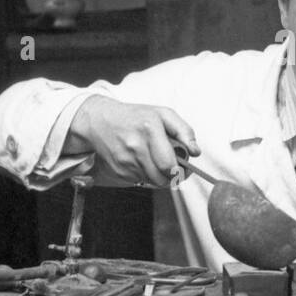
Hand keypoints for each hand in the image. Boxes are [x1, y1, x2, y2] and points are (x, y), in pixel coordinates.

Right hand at [65, 96, 199, 187]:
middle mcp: (135, 146)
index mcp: (149, 129)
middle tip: (172, 167)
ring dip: (158, 175)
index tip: (183, 168)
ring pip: (152, 182)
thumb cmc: (135, 117)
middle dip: (170, 176)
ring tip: (154, 160)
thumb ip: (184, 131)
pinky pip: (139, 181)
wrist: (100, 121)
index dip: (179, 171)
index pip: (169, 165)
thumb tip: (195, 151)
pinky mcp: (118, 170)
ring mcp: (125, 160)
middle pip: (161, 178)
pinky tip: (140, 160)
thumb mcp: (162, 114)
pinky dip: (144, 174)